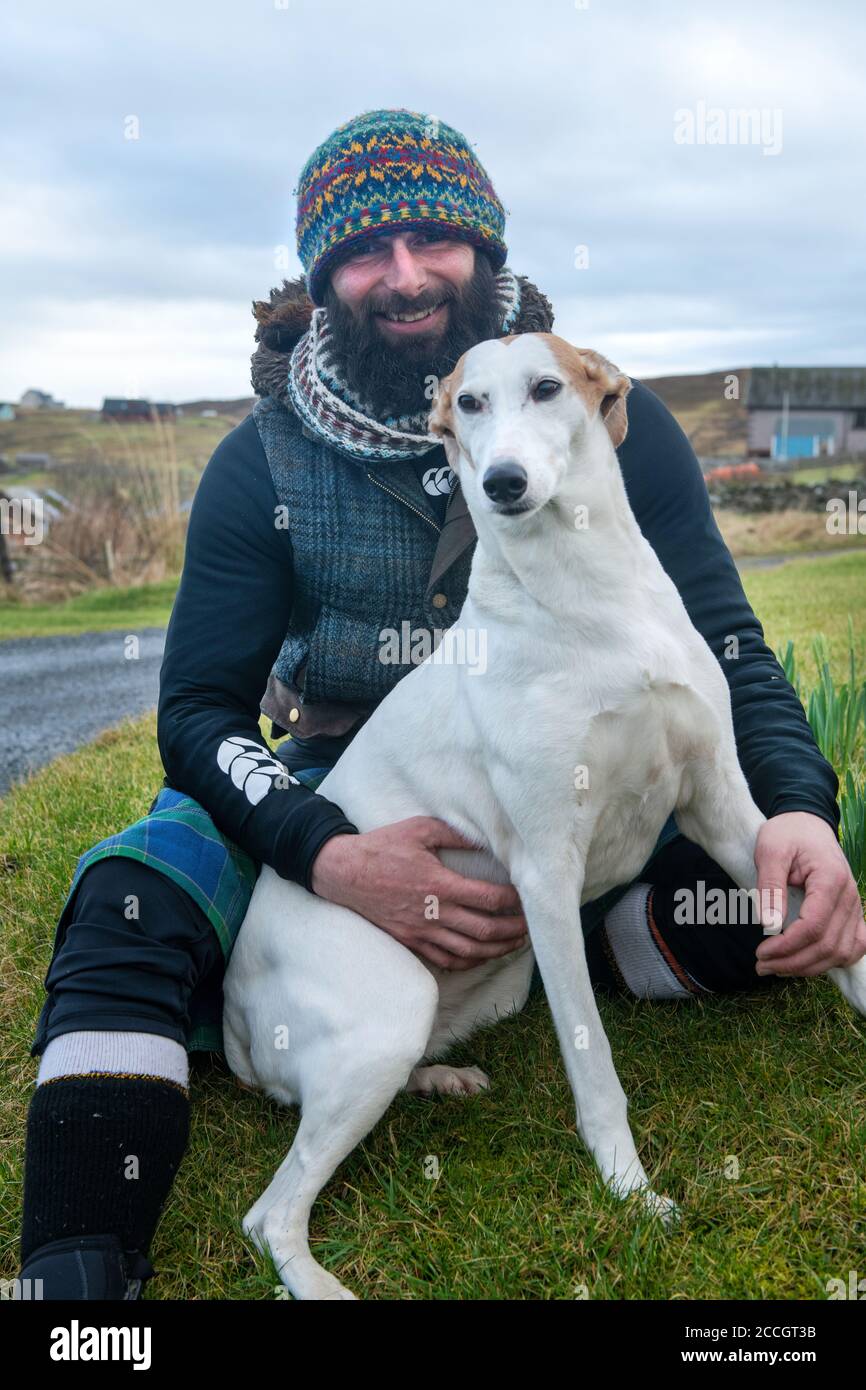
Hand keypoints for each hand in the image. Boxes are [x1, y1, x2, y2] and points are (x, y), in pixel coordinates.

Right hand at [309, 816, 527, 970]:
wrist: (344, 873)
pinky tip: (482, 955)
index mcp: (439, 884)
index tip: (526, 897)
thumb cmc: (382, 847)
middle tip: (531, 927)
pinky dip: (469, 961)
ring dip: (496, 950)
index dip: (513, 901)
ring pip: (468, 950)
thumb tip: (484, 838)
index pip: (488, 898)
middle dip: (513, 930)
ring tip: (515, 944)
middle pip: (484, 930)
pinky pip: (445, 959)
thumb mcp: (420, 830)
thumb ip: (455, 834)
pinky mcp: (410, 941)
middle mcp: (433, 912)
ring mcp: (421, 931)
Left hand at [754, 811, 865, 976]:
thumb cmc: (787, 834)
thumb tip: (768, 925)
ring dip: (810, 967)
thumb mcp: (770, 851)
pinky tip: (807, 963)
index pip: (814, 927)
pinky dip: (834, 961)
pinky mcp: (853, 914)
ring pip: (842, 953)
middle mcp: (850, 897)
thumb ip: (770, 887)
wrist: (808, 823)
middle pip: (828, 946)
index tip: (761, 952)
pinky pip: (854, 946)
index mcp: (830, 880)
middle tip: (761, 965)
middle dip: (793, 962)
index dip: (787, 946)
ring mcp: (855, 907)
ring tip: (778, 967)